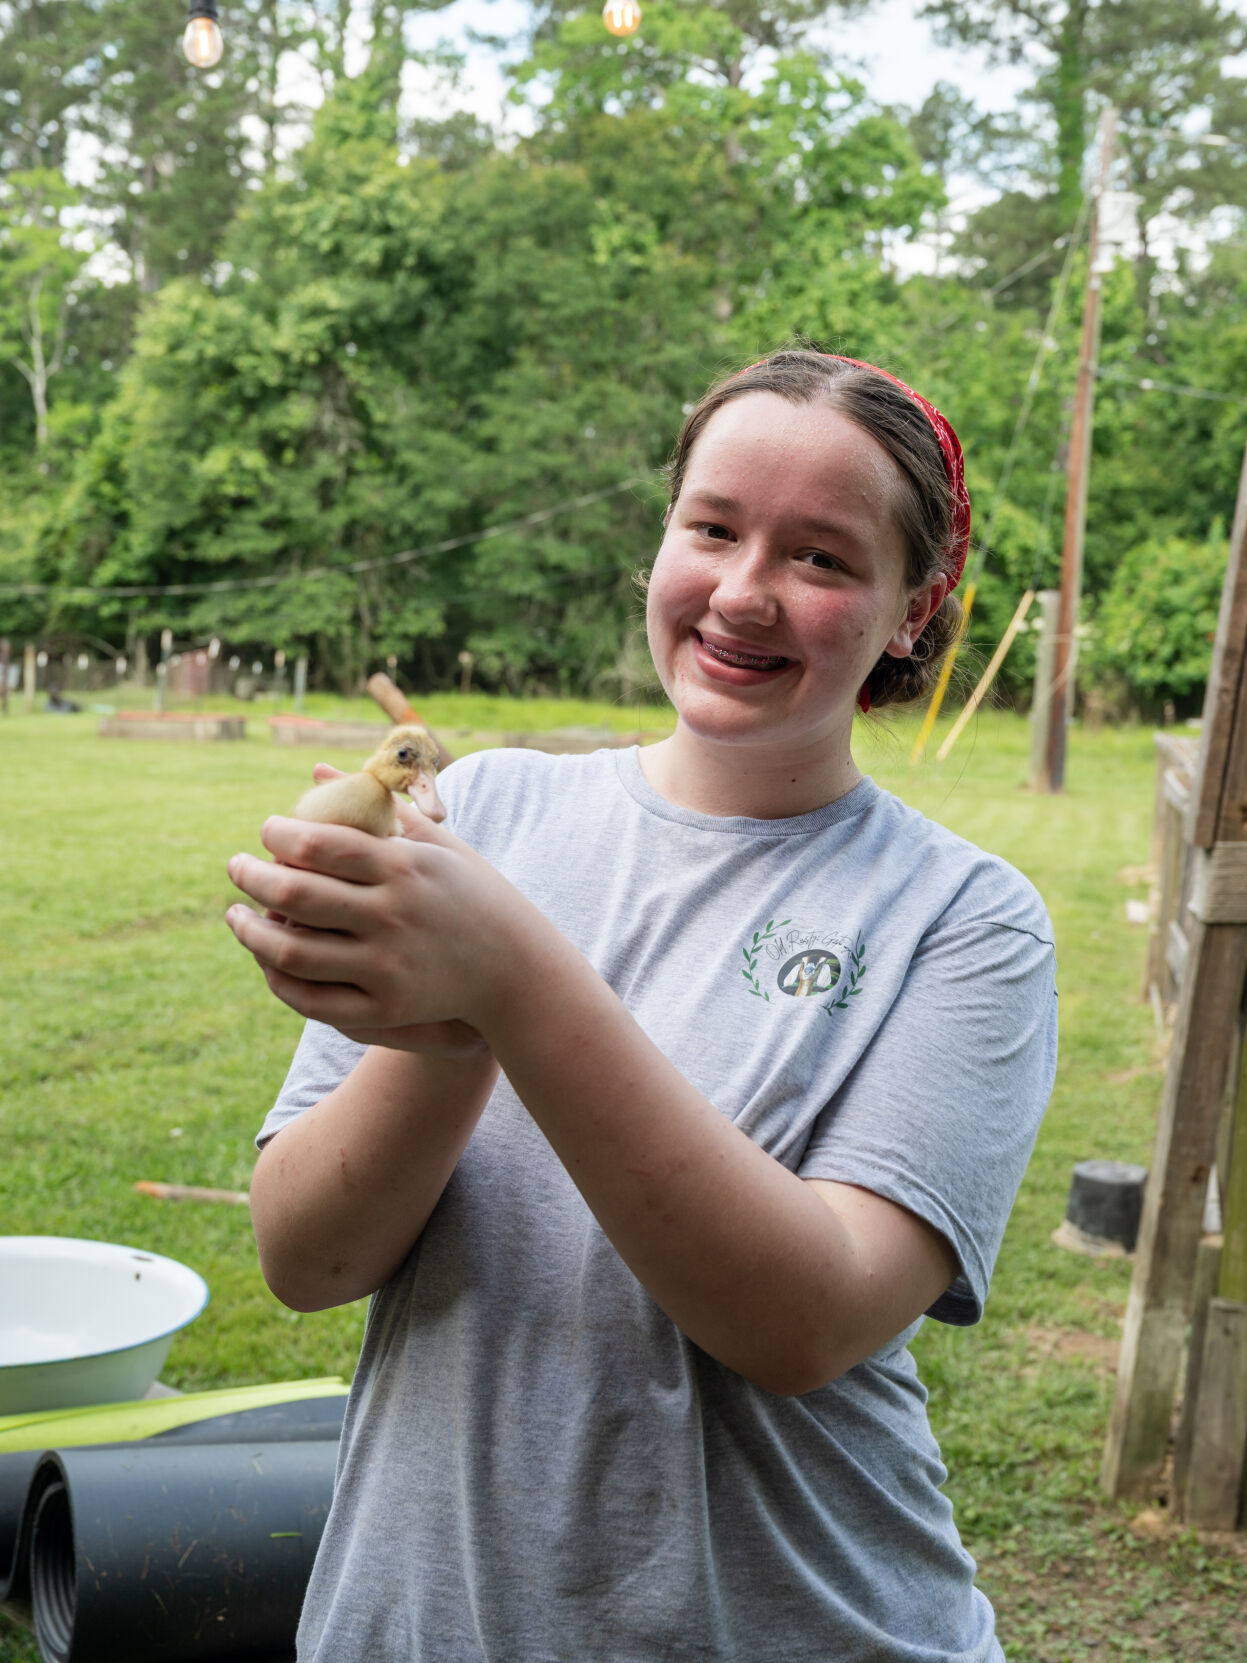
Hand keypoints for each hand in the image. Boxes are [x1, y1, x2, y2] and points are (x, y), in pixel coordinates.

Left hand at [225, 768, 514, 1056]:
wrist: (516, 969)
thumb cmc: (473, 895)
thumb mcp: (437, 845)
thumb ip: (377, 807)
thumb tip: (316, 769)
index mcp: (404, 867)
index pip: (319, 844)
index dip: (278, 834)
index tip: (266, 831)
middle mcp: (393, 915)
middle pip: (295, 895)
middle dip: (250, 876)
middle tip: (236, 867)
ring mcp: (388, 966)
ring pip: (292, 953)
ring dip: (249, 933)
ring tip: (236, 916)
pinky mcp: (386, 1008)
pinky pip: (311, 1000)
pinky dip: (277, 980)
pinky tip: (266, 959)